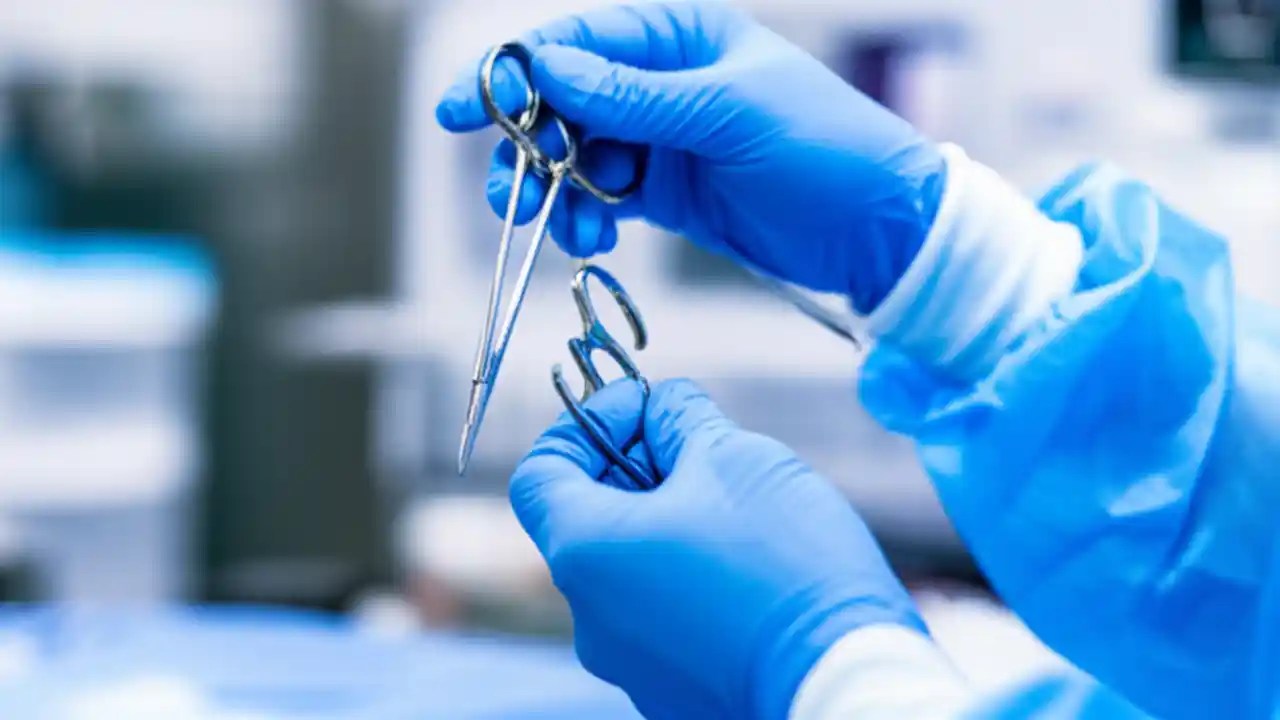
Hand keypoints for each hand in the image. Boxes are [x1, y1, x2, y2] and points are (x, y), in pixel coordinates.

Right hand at [436, 2, 945, 311]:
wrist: (880, 230)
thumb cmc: (826, 150)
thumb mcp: (729, 114)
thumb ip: (634, 96)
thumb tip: (546, 67)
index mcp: (678, 36)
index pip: (575, 42)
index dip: (512, 73)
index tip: (463, 109)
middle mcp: (661, 81)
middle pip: (561, 102)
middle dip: (530, 145)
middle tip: (515, 190)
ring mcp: (661, 137)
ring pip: (574, 154)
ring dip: (555, 191)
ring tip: (566, 226)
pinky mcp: (666, 190)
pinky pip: (601, 195)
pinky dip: (585, 216)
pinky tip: (592, 236)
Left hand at [510, 379, 923, 718]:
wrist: (844, 679)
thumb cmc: (785, 564)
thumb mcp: (733, 457)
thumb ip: (681, 420)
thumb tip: (665, 408)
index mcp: (583, 551)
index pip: (538, 471)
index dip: (585, 426)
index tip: (644, 410)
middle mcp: (589, 616)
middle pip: (586, 518)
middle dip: (636, 468)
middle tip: (700, 447)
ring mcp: (628, 662)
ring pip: (629, 567)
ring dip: (668, 521)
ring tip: (738, 506)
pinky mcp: (671, 689)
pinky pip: (662, 615)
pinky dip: (689, 575)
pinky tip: (750, 564)